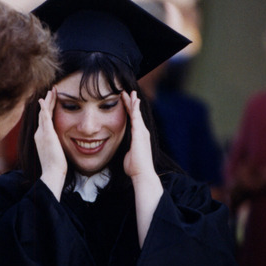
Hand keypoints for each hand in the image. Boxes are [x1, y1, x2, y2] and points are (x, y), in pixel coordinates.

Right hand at [34, 88, 66, 198]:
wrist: (51, 172)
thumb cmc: (55, 166)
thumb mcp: (55, 152)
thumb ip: (56, 144)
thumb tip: (59, 143)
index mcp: (41, 137)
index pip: (45, 119)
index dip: (48, 108)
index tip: (51, 100)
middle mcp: (39, 133)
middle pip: (43, 113)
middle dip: (47, 101)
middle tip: (51, 90)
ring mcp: (41, 133)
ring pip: (43, 113)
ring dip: (47, 101)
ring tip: (51, 90)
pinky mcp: (46, 134)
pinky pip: (44, 118)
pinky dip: (43, 108)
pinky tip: (43, 100)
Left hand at [121, 91, 161, 246]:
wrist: (142, 174)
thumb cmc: (135, 168)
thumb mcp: (129, 155)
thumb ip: (128, 150)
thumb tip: (125, 152)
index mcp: (139, 136)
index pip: (133, 119)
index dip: (128, 109)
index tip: (123, 101)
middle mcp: (142, 132)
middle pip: (135, 113)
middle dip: (130, 102)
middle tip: (124, 91)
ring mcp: (142, 132)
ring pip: (136, 113)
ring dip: (132, 102)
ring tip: (127, 91)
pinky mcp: (140, 133)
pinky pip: (137, 118)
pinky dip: (135, 108)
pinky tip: (133, 100)